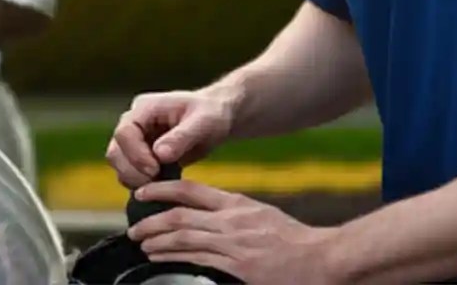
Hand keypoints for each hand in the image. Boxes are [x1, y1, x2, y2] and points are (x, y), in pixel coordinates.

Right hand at [105, 90, 234, 187]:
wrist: (216, 118)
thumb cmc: (211, 113)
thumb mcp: (203, 121)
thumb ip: (182, 136)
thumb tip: (160, 154)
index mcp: (145, 108)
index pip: (124, 133)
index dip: (135, 154)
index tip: (155, 169)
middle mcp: (134, 123)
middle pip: (115, 151)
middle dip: (132, 171)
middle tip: (156, 181)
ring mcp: (135, 140)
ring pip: (119, 165)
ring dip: (134, 179)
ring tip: (160, 183)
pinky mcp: (140, 156)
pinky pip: (130, 173)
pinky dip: (140, 184)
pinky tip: (161, 186)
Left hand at [127, 180, 343, 284]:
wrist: (322, 258)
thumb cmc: (295, 241)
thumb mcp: (262, 216)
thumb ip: (235, 216)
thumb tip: (209, 220)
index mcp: (238, 204)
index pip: (193, 190)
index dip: (164, 190)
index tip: (145, 193)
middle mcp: (232, 220)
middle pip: (181, 214)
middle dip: (152, 219)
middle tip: (134, 226)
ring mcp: (234, 243)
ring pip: (184, 236)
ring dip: (157, 240)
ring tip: (142, 243)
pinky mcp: (237, 266)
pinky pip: (197, 258)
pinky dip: (173, 256)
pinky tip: (160, 258)